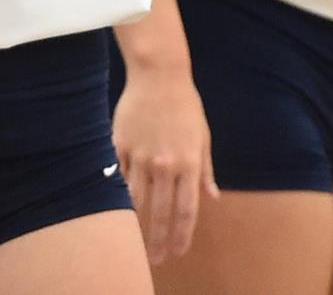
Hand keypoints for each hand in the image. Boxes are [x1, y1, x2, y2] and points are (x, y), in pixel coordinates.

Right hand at [113, 64, 215, 264]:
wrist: (159, 74)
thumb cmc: (185, 104)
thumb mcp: (204, 136)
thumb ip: (206, 170)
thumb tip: (213, 197)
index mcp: (189, 162)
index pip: (186, 209)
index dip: (182, 235)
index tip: (178, 252)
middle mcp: (165, 164)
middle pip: (160, 212)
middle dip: (158, 239)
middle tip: (156, 258)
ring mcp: (140, 155)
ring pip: (136, 200)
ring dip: (137, 225)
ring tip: (136, 243)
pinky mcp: (121, 145)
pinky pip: (119, 176)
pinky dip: (120, 195)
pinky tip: (119, 210)